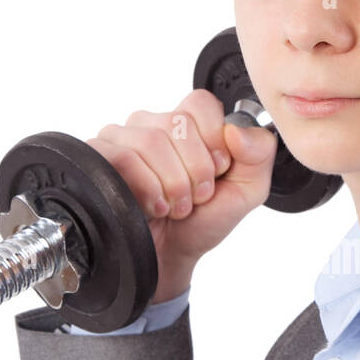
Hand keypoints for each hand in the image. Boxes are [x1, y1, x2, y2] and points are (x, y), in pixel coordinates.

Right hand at [86, 89, 277, 301]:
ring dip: (172, 184)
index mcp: (190, 123)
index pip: (200, 103)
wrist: (171, 256)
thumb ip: (258, 154)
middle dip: (196, 170)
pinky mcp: (100, 156)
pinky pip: (123, 158)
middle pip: (178, 122)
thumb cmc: (204, 220)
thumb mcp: (247, 190)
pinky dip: (147, 188)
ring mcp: (123, 137)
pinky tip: (154, 206)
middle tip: (196, 197)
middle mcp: (154, 123)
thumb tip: (235, 131)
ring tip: (176, 206)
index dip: (214, 139)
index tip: (218, 170)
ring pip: (151, 141)